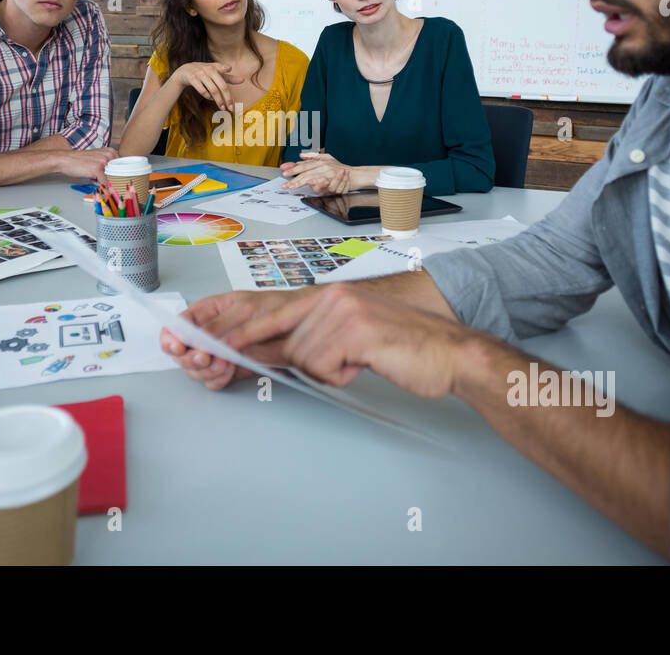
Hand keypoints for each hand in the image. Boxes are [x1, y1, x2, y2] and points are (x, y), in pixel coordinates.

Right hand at [50, 147, 118, 182]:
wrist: (64, 160)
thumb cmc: (79, 160)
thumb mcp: (96, 159)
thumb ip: (107, 166)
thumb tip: (116, 177)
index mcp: (110, 151)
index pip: (122, 167)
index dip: (115, 174)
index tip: (110, 176)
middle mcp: (109, 155)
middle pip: (117, 174)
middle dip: (108, 178)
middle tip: (98, 175)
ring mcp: (103, 162)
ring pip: (110, 179)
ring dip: (102, 181)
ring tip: (93, 175)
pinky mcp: (97, 169)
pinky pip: (104, 182)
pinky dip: (97, 183)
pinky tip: (90, 177)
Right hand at [159, 290, 296, 389]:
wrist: (301, 327)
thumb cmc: (276, 308)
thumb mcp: (245, 309)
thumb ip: (219, 326)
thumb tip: (198, 341)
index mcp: (207, 312)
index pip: (177, 326)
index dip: (171, 338)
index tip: (177, 347)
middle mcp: (208, 333)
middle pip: (182, 352)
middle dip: (190, 358)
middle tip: (206, 359)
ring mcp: (218, 352)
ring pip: (195, 369)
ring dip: (205, 371)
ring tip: (223, 364)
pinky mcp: (229, 368)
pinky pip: (212, 380)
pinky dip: (217, 379)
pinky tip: (229, 372)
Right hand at [173, 62, 243, 110]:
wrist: (184, 71)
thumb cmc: (204, 73)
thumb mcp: (215, 73)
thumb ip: (229, 78)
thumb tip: (243, 80)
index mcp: (215, 67)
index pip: (222, 69)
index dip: (224, 68)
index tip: (229, 68)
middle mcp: (208, 69)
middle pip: (221, 85)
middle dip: (227, 98)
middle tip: (231, 108)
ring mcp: (199, 74)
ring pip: (213, 90)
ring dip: (219, 100)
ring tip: (223, 108)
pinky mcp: (192, 79)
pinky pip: (202, 91)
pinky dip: (208, 96)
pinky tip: (211, 99)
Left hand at [218, 282, 467, 398]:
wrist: (449, 354)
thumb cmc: (404, 348)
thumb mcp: (352, 334)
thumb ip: (316, 336)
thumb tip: (273, 351)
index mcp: (331, 293)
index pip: (276, 312)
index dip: (246, 332)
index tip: (220, 345)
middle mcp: (333, 296)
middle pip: (287, 341)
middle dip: (304, 362)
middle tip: (334, 362)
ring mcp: (344, 311)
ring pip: (305, 358)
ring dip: (331, 371)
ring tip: (362, 360)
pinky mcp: (356, 331)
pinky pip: (324, 367)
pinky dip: (343, 376)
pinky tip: (367, 363)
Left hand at [281, 151, 350, 193]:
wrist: (354, 174)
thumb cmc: (341, 168)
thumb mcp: (327, 158)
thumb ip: (314, 156)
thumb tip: (301, 155)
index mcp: (319, 161)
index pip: (302, 163)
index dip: (292, 166)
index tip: (283, 169)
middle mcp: (321, 164)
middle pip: (304, 170)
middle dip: (293, 176)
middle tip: (284, 181)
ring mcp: (326, 170)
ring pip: (309, 176)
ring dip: (300, 181)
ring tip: (291, 186)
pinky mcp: (331, 177)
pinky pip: (320, 180)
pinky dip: (313, 182)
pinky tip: (307, 184)